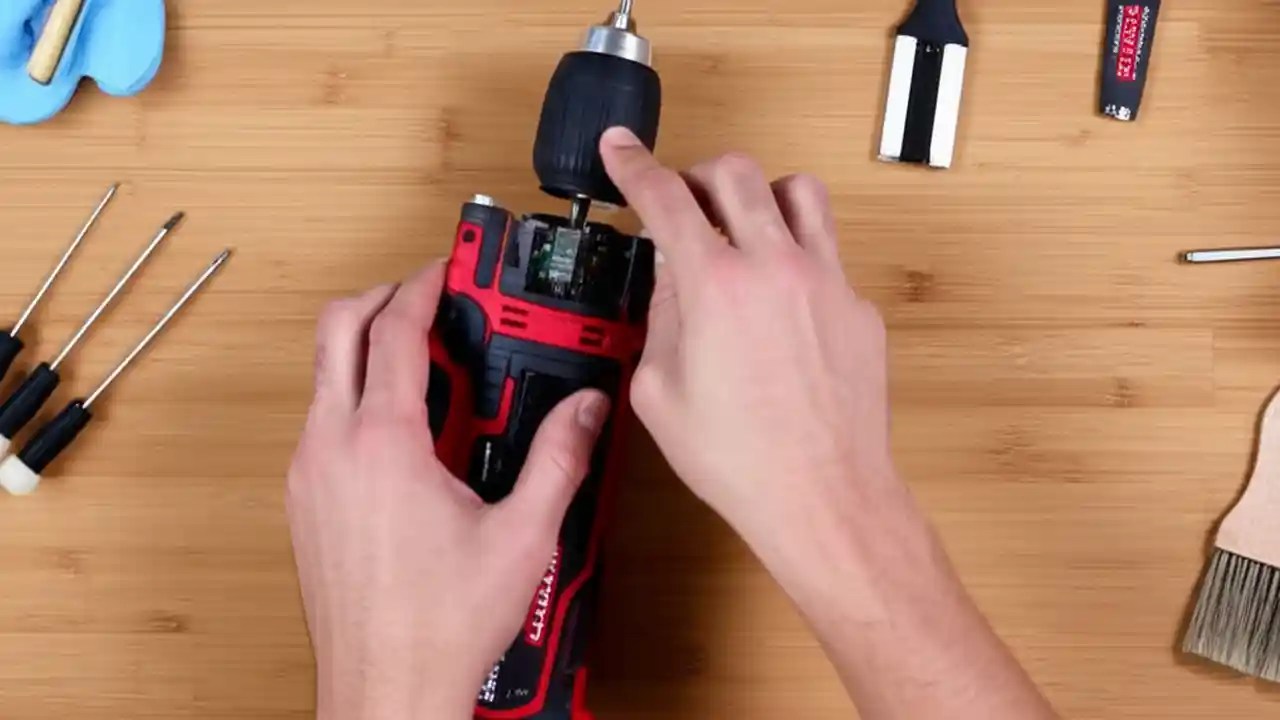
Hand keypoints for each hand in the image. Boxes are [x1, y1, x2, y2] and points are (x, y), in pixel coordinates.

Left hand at [286, 263, 609, 719]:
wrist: (384, 687)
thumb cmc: (438, 624)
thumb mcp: (522, 535)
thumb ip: (560, 459)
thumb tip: (586, 410)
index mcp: (381, 444)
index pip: (392, 330)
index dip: (423, 287)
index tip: (448, 271)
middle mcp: (330, 449)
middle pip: (336, 331)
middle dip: (381, 297)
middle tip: (427, 296)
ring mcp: (308, 475)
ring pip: (325, 376)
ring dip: (369, 349)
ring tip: (431, 363)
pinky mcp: (304, 501)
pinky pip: (323, 420)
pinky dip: (359, 398)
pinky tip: (410, 429)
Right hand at [600, 130, 1056, 719]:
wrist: (823, 496)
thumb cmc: (741, 460)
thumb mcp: (660, 392)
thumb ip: (659, 320)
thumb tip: (670, 281)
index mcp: (715, 286)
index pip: (665, 197)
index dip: (634, 164)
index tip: (622, 150)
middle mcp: (775, 267)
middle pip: (735, 172)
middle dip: (697, 174)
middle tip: (682, 199)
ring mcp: (827, 281)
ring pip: (798, 191)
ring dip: (760, 195)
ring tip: (741, 227)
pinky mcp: (858, 306)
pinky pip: (827, 251)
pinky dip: (797, 253)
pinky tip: (781, 299)